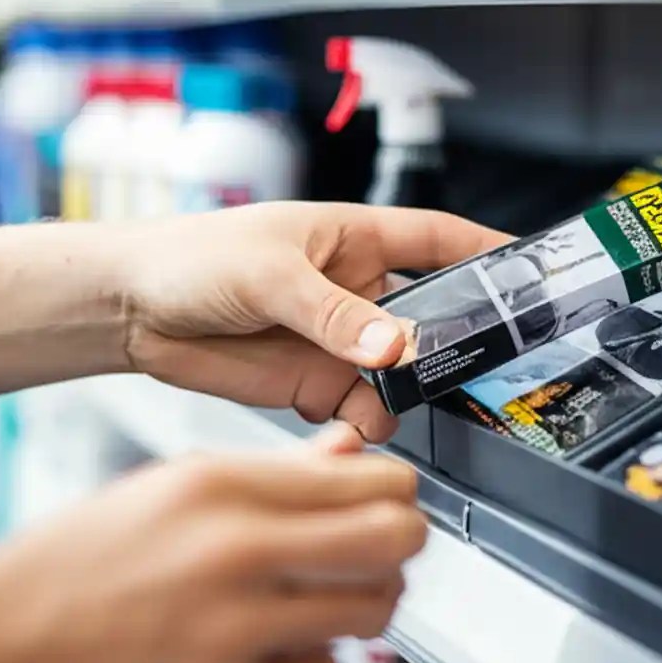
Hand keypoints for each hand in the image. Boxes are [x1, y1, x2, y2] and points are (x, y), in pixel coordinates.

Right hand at [0, 440, 421, 662]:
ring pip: (372, 614)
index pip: (372, 478)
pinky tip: (275, 644)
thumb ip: (275, 472)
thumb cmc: (78, 563)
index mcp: (217, 487)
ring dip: (360, 603)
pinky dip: (313, 662)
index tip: (393, 495)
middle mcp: (232, 555)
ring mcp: (232, 636)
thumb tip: (352, 451)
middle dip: (400, 542)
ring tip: (317, 594)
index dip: (398, 487)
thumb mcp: (172, 487)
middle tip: (379, 545)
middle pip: (394, 542)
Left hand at [119, 202, 509, 441]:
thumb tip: (393, 347)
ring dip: (407, 389)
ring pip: (400, 371)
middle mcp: (356, 290)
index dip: (488, 253)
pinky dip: (368, 420)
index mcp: (354, 239)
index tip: (531, 273)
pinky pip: (361, 406)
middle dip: (456, 340)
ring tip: (394, 401)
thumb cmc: (191, 258)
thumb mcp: (269, 274)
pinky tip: (355, 422)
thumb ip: (333, 315)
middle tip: (476, 364)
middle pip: (431, 315)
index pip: (439, 241)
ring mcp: (338, 340)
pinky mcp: (313, 382)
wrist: (130, 310)